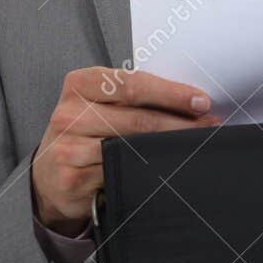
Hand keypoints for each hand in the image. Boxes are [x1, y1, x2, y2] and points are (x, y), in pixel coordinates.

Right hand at [31, 67, 221, 234]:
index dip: (171, 93)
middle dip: (180, 123)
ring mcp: (68, 147)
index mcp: (81, 84)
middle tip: (210, 126)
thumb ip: (135, 97)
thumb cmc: (88, 132)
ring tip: (194, 146)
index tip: (201, 101)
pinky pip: (120, 172)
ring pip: (132, 147)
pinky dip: (148, 171)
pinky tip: (166, 168)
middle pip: (138, 118)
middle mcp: (69, 113)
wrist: (51, 174)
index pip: (133, 84)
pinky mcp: (72, 177)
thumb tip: (192, 100)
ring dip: (170, 148)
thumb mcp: (103, 105)